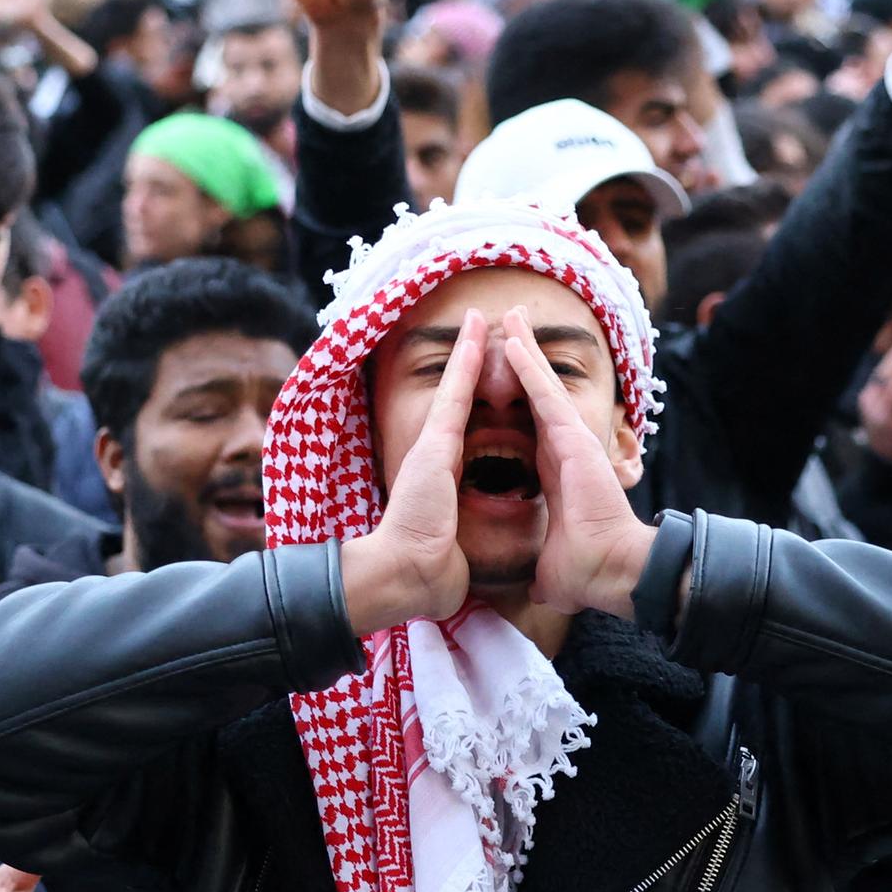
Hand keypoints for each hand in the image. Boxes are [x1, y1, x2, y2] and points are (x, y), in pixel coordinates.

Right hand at [340, 313, 483, 634]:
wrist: (406, 575)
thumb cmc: (427, 569)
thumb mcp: (446, 548)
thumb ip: (450, 542)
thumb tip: (452, 561)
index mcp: (442, 478)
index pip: (463, 429)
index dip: (473, 401)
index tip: (484, 377)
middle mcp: (435, 455)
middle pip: (457, 399)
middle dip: (469, 361)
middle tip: (481, 323)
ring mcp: (431, 447)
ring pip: (456, 388)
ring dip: (468, 350)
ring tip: (482, 316)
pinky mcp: (434, 445)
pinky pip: (456, 394)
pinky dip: (466, 361)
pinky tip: (477, 331)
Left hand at [492, 307, 656, 615]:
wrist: (609, 574)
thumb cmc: (585, 572)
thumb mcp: (551, 569)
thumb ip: (545, 569)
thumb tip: (542, 590)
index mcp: (557, 476)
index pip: (533, 429)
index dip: (520, 403)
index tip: (507, 381)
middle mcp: (565, 452)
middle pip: (539, 396)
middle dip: (525, 361)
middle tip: (512, 326)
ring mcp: (571, 442)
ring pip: (542, 386)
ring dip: (526, 351)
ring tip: (511, 316)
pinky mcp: (573, 439)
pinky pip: (545, 395)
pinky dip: (530, 367)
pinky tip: (515, 340)